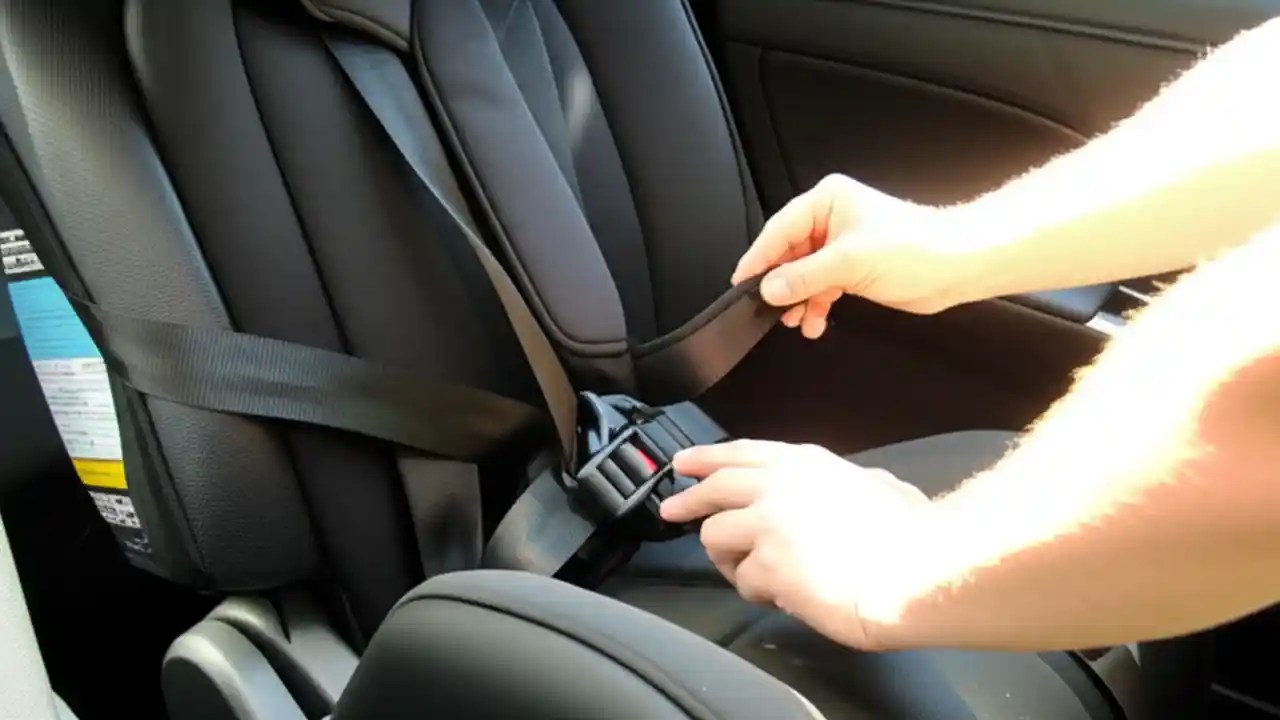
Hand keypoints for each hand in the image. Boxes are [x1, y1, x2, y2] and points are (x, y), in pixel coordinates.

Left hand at [660, 439, 937, 649]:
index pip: (740, 453)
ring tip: (754, 574)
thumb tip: (856, 485)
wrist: (917, 573)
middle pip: (713, 489)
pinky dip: (759, 592)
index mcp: (805, 464)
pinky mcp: (767, 565)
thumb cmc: (912, 535)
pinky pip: (743, 582)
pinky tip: (782, 596)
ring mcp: (769, 524)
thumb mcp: (881, 486)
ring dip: (728, 559)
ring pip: (715, 538)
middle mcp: (779, 486)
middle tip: (670, 510)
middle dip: (687, 500)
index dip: (707, 457)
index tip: (683, 462)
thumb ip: (851, 482)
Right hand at [735, 174, 965, 337]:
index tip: (742, 283)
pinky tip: (814, 322)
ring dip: (799, 299)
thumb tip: (769, 288)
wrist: (955, 266)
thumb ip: (804, 276)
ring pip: (805, 274)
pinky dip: (816, 305)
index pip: (779, 230)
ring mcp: (843, 245)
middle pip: (789, 254)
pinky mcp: (854, 268)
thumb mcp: (849, 262)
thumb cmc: (915, 248)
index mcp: (827, 202)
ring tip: (795, 320)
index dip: (759, 259)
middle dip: (782, 284)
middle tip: (769, 308)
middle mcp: (832, 220)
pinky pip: (822, 286)